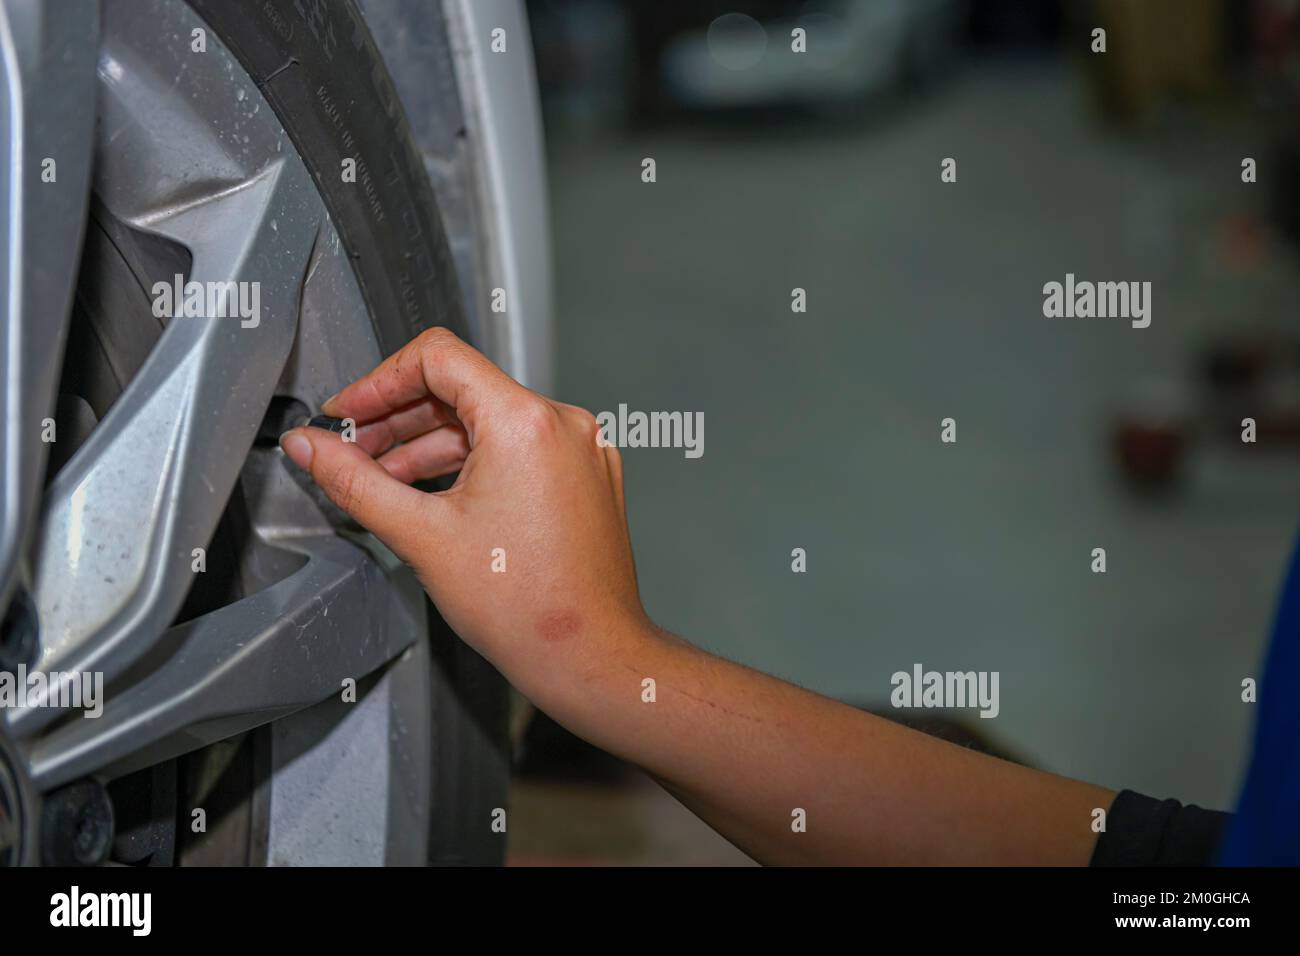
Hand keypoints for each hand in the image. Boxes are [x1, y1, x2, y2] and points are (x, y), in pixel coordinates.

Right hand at [278, 328, 648, 683]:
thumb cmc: (526, 607)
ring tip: (385, 483)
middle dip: (399, 420)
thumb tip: (311, 446)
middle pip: (462, 389)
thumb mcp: (420, 535)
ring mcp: (581, 450)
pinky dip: (474, 463)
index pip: (437, 358)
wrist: (590, 656)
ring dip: (431, 446)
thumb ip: (355, 481)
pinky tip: (436, 496)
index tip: (347, 413)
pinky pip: (520, 449)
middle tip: (352, 451)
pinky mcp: (586, 476)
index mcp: (525, 422)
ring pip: (490, 422)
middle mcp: (563, 424)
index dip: (379, 382)